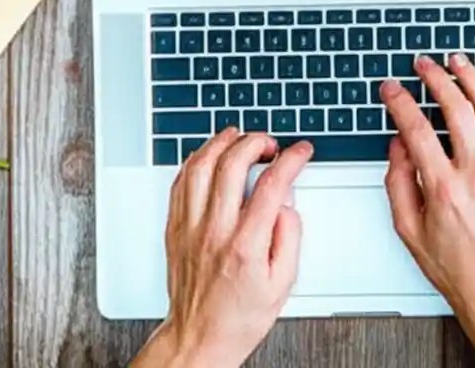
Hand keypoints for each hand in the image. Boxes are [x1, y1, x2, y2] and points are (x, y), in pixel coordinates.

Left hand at [133, 129, 313, 367]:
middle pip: (231, 165)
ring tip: (237, 136)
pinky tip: (207, 157)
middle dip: (255, 142)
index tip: (300, 152)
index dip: (291, 160)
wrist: (199, 338)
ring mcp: (190, 228)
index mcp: (246, 245)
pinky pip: (179, 183)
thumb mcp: (283, 284)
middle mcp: (214, 232)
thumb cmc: (239, 317)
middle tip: (269, 142)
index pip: (272, 185)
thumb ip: (290, 238)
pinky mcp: (175, 230)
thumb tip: (287, 205)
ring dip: (220, 143)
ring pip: (199, 167)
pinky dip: (194, 161)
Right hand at [380, 54, 474, 367]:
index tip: (391, 90)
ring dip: (473, 81)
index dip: (400, 103)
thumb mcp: (408, 229)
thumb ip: (398, 183)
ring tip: (459, 63)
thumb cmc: (454, 266)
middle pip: (456, 111)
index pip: (417, 130)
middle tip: (424, 65)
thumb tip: (398, 146)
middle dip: (436, 79)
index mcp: (444, 188)